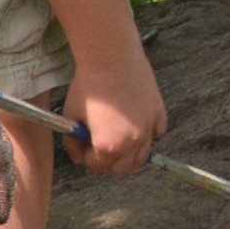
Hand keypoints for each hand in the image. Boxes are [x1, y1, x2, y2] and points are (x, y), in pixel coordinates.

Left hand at [60, 55, 166, 174]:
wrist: (112, 60)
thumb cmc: (88, 88)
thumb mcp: (70, 118)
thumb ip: (73, 144)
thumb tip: (79, 160)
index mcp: (110, 147)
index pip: (98, 168)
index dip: (87, 157)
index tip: (84, 144)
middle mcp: (133, 142)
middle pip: (123, 169)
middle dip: (109, 161)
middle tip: (99, 144)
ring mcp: (149, 128)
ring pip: (142, 157)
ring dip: (129, 154)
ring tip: (116, 138)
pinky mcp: (159, 113)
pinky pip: (156, 134)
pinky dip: (146, 134)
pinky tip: (133, 123)